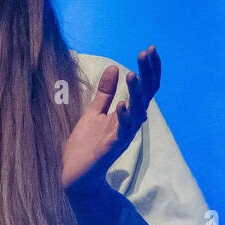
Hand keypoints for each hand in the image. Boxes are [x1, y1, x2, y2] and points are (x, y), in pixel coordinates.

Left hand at [61, 46, 159, 192]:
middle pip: (145, 96)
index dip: (149, 70)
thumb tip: (115, 68)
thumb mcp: (93, 112)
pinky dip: (123, 118)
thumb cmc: (86, 146)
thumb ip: (105, 93)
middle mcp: (130, 123)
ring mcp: (122, 136)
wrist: (75, 175)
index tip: (149, 49)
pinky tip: (122, 105)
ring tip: (133, 74)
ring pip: (136, 112)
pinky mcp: (111, 148)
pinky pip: (122, 132)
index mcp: (127, 114)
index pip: (145, 88)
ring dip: (135, 93)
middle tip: (145, 53)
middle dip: (147, 74)